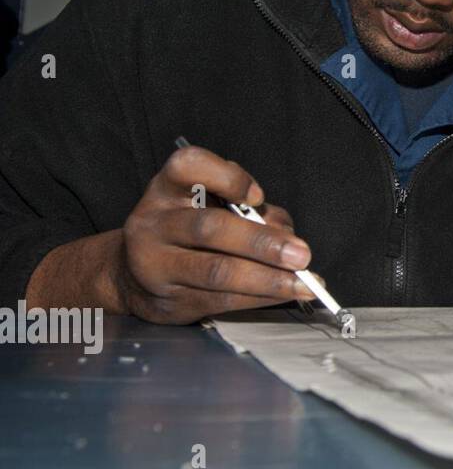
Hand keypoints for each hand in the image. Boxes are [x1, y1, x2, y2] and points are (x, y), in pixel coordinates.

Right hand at [116, 143, 318, 323]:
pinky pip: (221, 301)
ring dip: (268, 279)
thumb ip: (249, 211)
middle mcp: (156, 223)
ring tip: (302, 282)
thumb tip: (287, 236)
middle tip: (301, 254)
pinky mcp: (169, 301)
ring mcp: (157, 265)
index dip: (229, 178)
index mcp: (168, 189)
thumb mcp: (211, 206)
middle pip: (210, 228)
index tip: (259, 197)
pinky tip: (284, 295)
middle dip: (262, 243)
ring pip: (218, 272)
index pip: (189, 167)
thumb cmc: (188, 232)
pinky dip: (260, 298)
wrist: (134, 276)